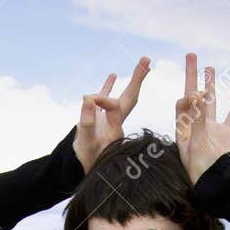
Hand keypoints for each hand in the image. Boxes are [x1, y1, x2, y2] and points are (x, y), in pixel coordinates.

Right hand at [72, 56, 150, 172]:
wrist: (83, 168)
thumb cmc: (86, 158)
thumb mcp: (86, 141)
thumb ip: (87, 122)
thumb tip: (88, 99)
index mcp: (116, 127)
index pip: (115, 105)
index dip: (102, 99)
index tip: (87, 100)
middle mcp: (116, 122)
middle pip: (130, 97)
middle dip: (138, 79)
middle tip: (146, 61)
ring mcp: (110, 119)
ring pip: (122, 97)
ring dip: (131, 82)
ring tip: (142, 65)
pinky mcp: (101, 119)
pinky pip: (106, 100)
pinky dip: (109, 88)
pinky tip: (113, 75)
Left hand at [175, 53, 229, 184]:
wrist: (217, 184)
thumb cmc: (202, 168)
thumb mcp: (196, 140)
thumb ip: (197, 117)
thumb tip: (196, 93)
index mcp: (184, 129)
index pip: (182, 103)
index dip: (187, 96)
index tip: (193, 95)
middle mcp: (196, 126)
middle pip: (193, 95)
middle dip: (192, 75)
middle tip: (191, 54)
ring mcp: (212, 128)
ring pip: (211, 101)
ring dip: (211, 84)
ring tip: (210, 67)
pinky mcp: (227, 133)